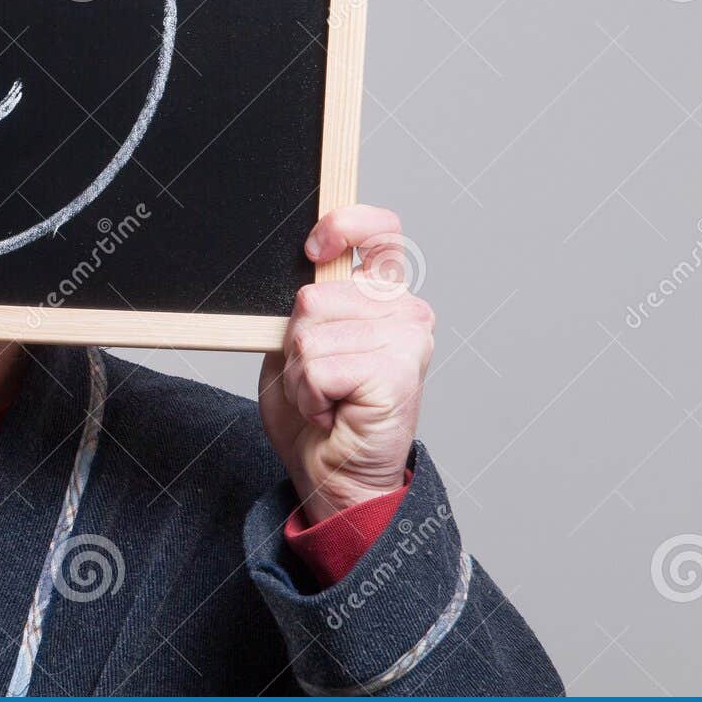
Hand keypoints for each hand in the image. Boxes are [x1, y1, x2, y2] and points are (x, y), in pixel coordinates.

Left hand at [258, 205, 433, 523]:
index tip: (315, 247)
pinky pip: (316, 366)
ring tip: (324, 398)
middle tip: (317, 378)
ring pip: (308, 333)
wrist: (332, 476)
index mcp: (382, 297)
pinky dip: (308, 394)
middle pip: (312, 294)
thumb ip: (305, 307)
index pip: (381, 232)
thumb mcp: (297, 345)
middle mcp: (404, 313)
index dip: (345, 226)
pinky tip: (332, 412)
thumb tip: (301, 275)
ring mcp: (407, 340)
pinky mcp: (397, 372)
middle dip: (294, 341)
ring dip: (299, 374)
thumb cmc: (316, 411)